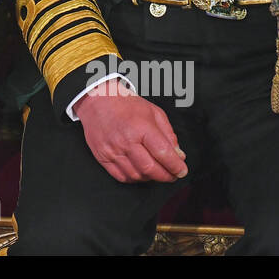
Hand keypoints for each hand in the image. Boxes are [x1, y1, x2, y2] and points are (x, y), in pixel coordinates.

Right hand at [72, 78, 187, 182]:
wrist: (96, 100)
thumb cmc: (125, 104)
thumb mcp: (153, 112)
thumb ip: (168, 134)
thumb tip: (178, 155)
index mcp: (141, 127)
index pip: (163, 153)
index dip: (176, 166)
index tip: (182, 171)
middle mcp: (126, 140)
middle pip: (150, 169)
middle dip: (166, 176)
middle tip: (172, 175)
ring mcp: (112, 150)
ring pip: (136, 175)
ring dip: (150, 178)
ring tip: (156, 172)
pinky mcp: (102, 156)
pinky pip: (121, 176)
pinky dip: (134, 178)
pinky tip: (140, 172)